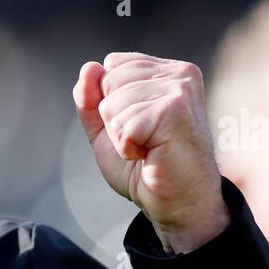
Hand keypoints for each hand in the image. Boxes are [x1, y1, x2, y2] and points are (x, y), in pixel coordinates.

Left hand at [73, 53, 228, 253]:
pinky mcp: (176, 111)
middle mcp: (178, 74)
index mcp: (166, 71)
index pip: (112, 65)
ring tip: (149, 148)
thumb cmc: (146, 167)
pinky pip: (122, 126)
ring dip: (121, 136)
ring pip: (112, 105)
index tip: (137, 125)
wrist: (178, 203)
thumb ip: (91, 100)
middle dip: (114, 119)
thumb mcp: (107, 129)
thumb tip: (88, 69)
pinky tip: (151, 154)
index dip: (110, 103)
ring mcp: (180, 90)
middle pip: (109, 82)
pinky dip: (128, 148)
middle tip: (144, 140)